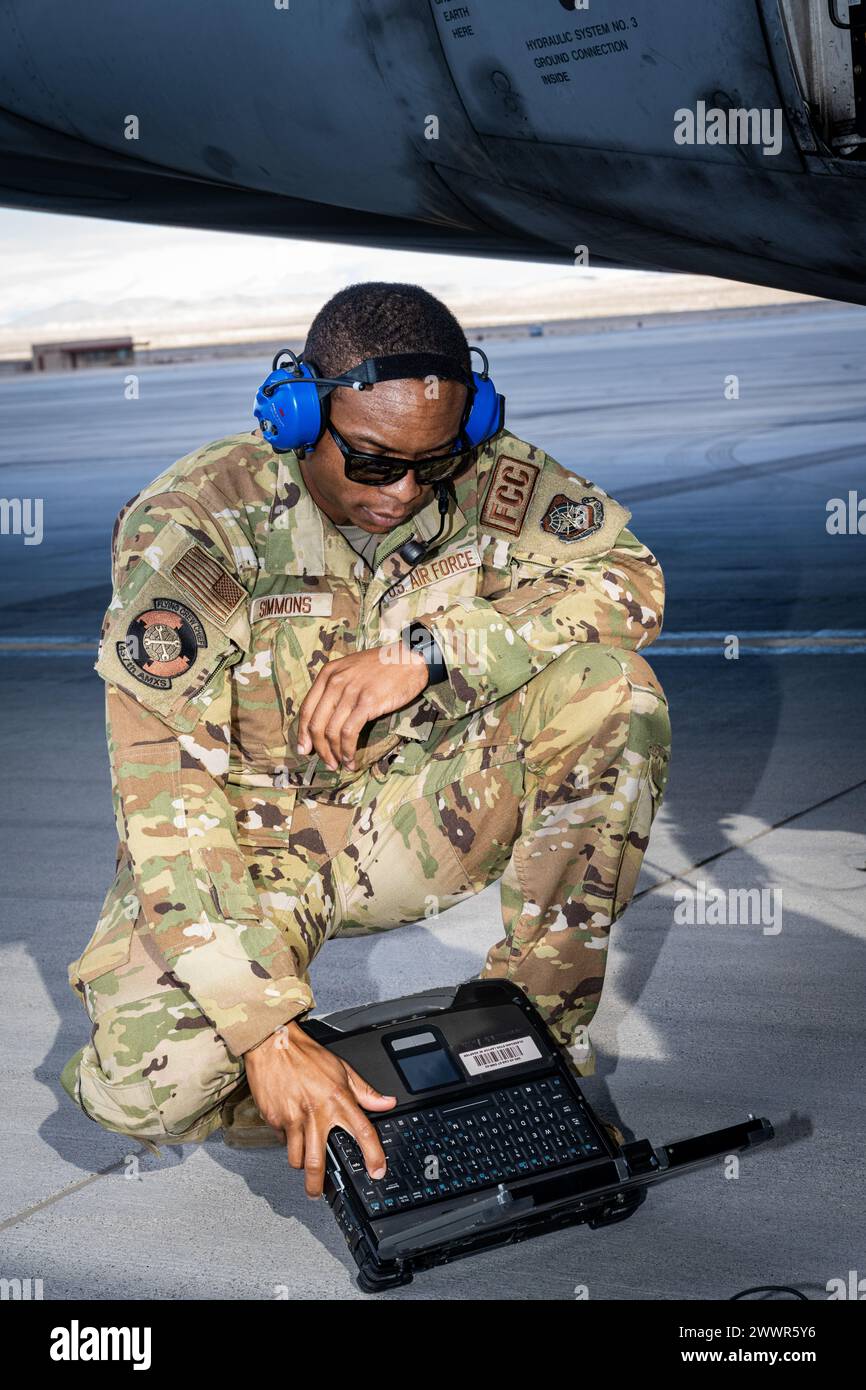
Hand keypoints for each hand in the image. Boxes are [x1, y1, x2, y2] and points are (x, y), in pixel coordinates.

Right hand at [244, 1020, 396, 1198]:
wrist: (273, 1044)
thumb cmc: (307, 1056)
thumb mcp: (342, 1069)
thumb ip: (365, 1091)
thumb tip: (387, 1103)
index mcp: (338, 1099)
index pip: (362, 1132)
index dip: (373, 1155)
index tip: (377, 1171)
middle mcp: (316, 1112)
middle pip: (318, 1161)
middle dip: (317, 1184)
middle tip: (318, 1193)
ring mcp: (293, 1118)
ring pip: (296, 1157)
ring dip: (300, 1165)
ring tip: (303, 1163)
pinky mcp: (274, 1118)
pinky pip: (282, 1140)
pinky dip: (288, 1141)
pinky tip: (291, 1130)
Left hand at [297, 641, 428, 769]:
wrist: (410, 657)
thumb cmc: (383, 665)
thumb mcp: (351, 668)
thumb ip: (337, 687)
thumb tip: (328, 717)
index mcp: (328, 673)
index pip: (306, 709)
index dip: (303, 733)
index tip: (305, 749)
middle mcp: (335, 682)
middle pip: (316, 723)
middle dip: (318, 748)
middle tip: (327, 763)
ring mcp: (351, 692)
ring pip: (331, 731)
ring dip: (334, 753)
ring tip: (340, 764)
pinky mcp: (367, 702)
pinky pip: (349, 732)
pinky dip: (347, 750)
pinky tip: (351, 759)